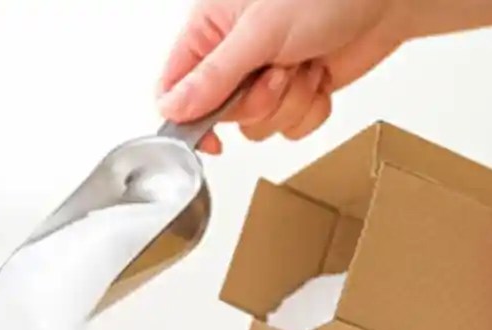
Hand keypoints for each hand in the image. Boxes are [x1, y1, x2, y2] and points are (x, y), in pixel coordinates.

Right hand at [157, 0, 406, 152]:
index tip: (211, 137)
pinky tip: (319, 74)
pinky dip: (310, 108)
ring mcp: (265, 76)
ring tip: (304, 65)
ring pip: (257, 126)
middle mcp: (233, 55)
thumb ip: (212, 77)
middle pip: (220, 114)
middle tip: (279, 72)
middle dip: (258, 102)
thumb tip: (172, 109)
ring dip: (288, 103)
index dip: (186, 119)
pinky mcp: (296, 91)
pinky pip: (289, 127)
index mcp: (208, 30)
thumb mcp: (258, 32)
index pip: (173, 88)